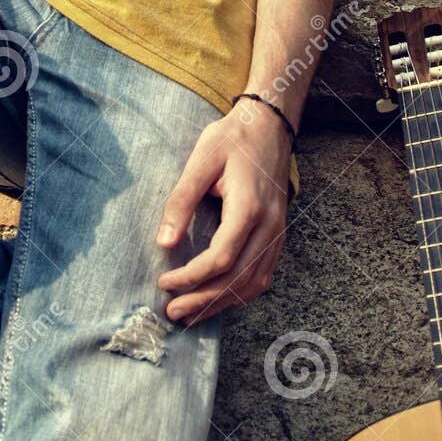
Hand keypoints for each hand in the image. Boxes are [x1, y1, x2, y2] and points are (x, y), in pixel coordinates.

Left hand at [155, 102, 292, 326]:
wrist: (269, 126)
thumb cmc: (232, 139)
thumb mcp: (201, 161)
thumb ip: (181, 201)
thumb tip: (164, 243)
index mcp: (249, 207)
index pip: (222, 258)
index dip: (191, 277)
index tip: (164, 282)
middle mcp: (269, 225)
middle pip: (238, 278)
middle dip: (203, 300)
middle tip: (172, 313)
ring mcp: (277, 232)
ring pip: (253, 283)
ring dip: (221, 302)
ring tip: (191, 315)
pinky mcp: (278, 234)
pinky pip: (263, 274)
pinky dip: (240, 293)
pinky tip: (218, 299)